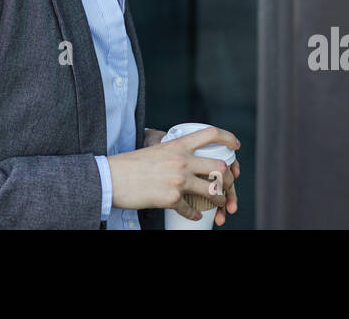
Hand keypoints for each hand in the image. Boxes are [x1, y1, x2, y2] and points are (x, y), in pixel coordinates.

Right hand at [107, 126, 240, 220]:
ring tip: (220, 204)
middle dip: (229, 179)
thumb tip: (186, 157)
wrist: (112, 178)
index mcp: (177, 144)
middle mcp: (181, 160)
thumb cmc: (130, 164)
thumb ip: (174, 152)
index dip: (228, 138)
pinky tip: (194, 215)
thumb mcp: (156, 150)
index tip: (236, 146)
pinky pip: (192, 209)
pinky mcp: (171, 198)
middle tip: (229, 184)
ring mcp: (178, 180)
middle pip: (220, 167)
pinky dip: (195, 214)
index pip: (210, 134)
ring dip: (220, 200)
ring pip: (212, 190)